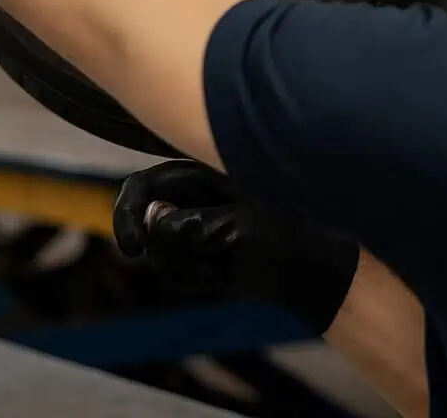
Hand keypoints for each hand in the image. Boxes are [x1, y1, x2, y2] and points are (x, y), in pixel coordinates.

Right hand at [113, 160, 359, 334]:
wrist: (318, 269)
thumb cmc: (286, 235)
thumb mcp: (233, 230)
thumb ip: (184, 227)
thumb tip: (148, 221)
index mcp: (198, 171)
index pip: (142, 185)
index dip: (128, 213)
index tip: (134, 249)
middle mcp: (190, 193)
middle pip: (145, 219)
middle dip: (161, 248)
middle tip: (193, 266)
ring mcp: (194, 221)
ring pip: (158, 247)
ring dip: (179, 264)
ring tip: (221, 267)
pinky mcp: (200, 248)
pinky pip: (175, 266)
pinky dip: (190, 275)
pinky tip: (221, 275)